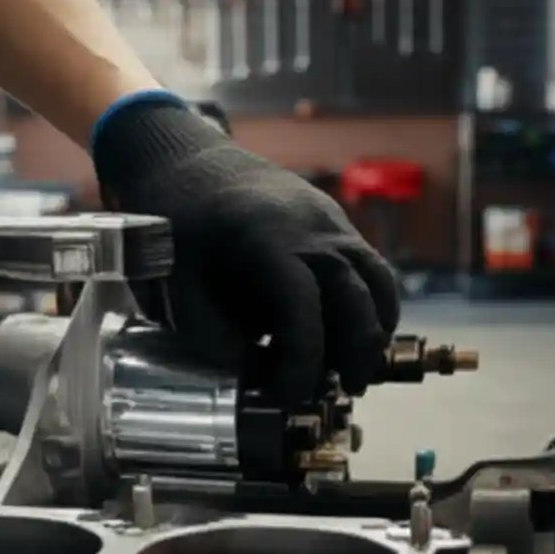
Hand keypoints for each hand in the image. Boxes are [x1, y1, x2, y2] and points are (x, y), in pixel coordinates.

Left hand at [94, 102, 399, 403]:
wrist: (187, 161)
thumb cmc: (177, 225)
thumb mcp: (177, 285)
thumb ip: (214, 336)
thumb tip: (255, 376)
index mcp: (263, 238)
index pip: (302, 305)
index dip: (302, 357)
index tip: (289, 392)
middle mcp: (309, 226)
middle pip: (355, 295)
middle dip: (355, 352)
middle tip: (343, 391)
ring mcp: (330, 221)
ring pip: (376, 280)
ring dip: (375, 330)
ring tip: (358, 370)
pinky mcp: (337, 224)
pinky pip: (371, 267)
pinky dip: (374, 306)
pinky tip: (355, 336)